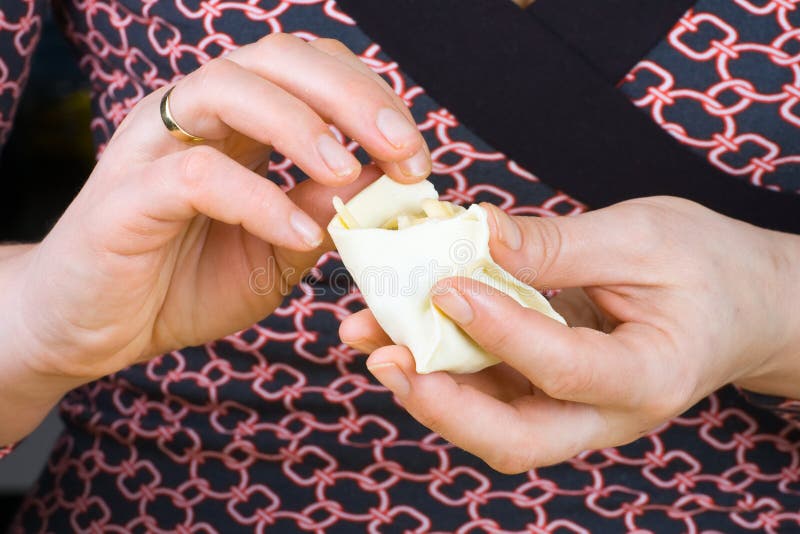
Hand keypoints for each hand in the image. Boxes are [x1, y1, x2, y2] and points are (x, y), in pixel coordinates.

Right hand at [0, 34, 429, 443]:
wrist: (98, 330)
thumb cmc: (187, 283)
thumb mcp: (279, 250)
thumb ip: (324, 211)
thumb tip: (381, 181)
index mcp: (239, 122)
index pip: (312, 71)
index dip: (372, 100)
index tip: (416, 159)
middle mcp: (197, 116)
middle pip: (280, 58)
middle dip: (354, 98)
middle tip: (404, 152)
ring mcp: (156, 144)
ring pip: (231, 88)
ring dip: (304, 127)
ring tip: (348, 175)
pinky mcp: (127, 193)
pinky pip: (198, 173)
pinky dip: (259, 199)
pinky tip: (299, 237)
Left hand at [340, 197, 799, 472]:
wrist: (739, 305)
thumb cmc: (707, 267)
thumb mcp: (644, 238)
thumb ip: (560, 246)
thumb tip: (477, 235)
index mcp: (649, 375)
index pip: (564, 368)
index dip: (501, 331)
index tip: (446, 285)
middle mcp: (606, 413)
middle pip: (514, 437)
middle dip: (441, 403)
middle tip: (383, 355)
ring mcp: (574, 411)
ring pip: (489, 423)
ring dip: (424, 385)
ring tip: (366, 336)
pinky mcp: (548, 392)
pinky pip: (488, 391)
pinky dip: (440, 364)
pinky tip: (396, 328)